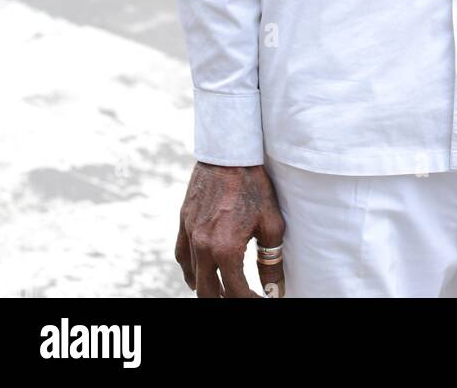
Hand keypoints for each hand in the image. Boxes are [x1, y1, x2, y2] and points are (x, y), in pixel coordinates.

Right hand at [175, 162, 285, 297]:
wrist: (229, 153)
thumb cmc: (254, 186)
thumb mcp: (271, 224)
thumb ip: (272, 261)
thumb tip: (275, 289)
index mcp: (225, 249)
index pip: (235, 293)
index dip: (250, 301)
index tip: (260, 300)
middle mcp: (203, 246)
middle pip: (208, 293)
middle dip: (225, 300)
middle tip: (242, 297)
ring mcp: (190, 234)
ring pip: (193, 277)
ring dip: (208, 288)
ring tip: (224, 291)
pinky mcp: (184, 222)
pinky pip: (181, 256)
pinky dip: (191, 270)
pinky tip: (200, 274)